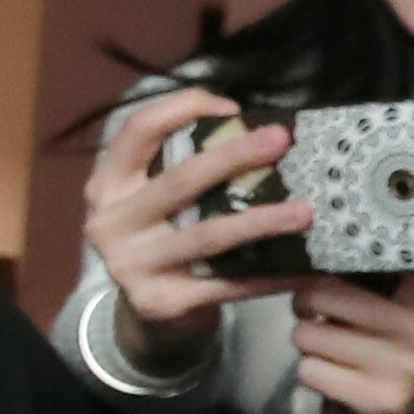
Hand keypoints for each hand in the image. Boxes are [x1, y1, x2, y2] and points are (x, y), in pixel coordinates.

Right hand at [85, 91, 309, 371]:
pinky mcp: (161, 302)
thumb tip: (253, 125)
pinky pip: (227, 284)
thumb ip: (181, 158)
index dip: (183, 108)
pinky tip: (304, 268)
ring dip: (261, 221)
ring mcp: (132, 265)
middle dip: (235, 156)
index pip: (139, 130)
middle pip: (179, 180)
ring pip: (207, 235)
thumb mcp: (151, 191)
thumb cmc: (159, 231)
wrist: (142, 305)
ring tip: (305, 213)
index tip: (234, 109)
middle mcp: (110, 223)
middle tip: (281, 140)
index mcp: (107, 184)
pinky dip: (269, 275)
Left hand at [286, 268, 413, 413]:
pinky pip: (309, 372)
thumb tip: (350, 230)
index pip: (365, 256)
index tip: (324, 258)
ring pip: (307, 335)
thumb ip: (407, 260)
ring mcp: (397, 368)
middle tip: (320, 305)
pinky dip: (315, 369)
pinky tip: (337, 370)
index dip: (332, 256)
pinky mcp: (374, 401)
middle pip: (320, 293)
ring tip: (333, 340)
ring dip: (311, 337)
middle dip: (310, 299)